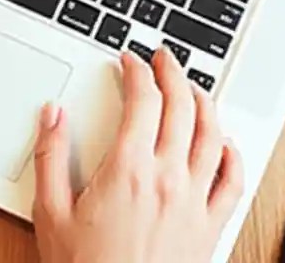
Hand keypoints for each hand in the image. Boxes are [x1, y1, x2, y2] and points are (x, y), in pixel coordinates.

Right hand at [32, 50, 244, 262]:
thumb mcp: (50, 214)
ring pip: (213, 134)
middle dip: (173, 73)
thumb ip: (50, 157)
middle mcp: (168, 179)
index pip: (143, 100)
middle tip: (164, 58)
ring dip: (205, 102)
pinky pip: (233, 181)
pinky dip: (233, 154)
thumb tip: (52, 115)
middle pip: (182, 107)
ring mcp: (194, 201)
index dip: (137, 71)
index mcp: (128, 170)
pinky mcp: (210, 227)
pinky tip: (226, 143)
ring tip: (194, 87)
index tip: (129, 61)